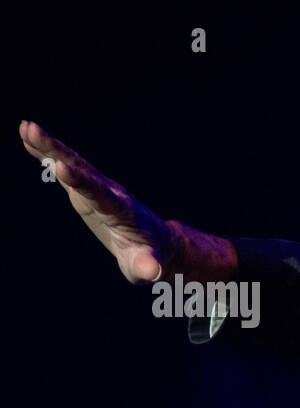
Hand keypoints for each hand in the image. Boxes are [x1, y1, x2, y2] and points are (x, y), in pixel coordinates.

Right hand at [19, 120, 234, 283]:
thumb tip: (150, 272)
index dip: (80, 181)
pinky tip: (28, 139)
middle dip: (58, 151)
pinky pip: (68, 169)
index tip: (61, 166)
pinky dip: (49, 155)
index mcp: (121, 211)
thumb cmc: (150, 256)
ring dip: (50, 146)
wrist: (157, 242)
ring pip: (74, 163)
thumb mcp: (147, 265)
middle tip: (34, 131)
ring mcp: (98, 189)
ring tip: (26, 127)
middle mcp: (109, 193)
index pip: (99, 193)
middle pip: (82, 169)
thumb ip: (147, 266)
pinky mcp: (88, 190)